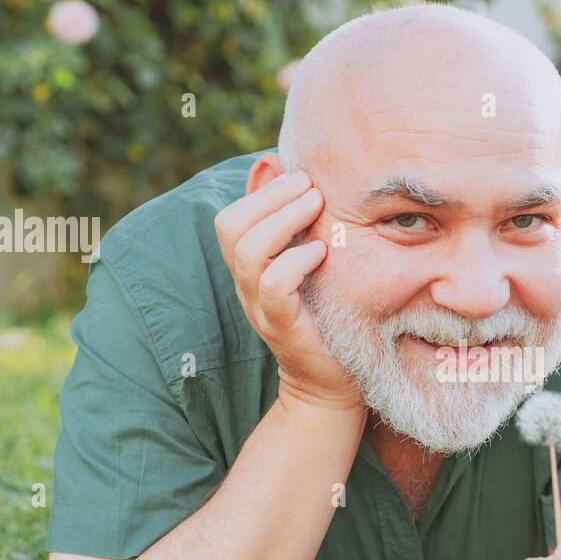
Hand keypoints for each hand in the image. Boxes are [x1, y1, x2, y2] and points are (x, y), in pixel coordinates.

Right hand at [213, 170, 360, 411]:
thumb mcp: (313, 269)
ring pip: (248, 252)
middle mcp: (247, 285)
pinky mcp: (281, 326)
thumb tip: (296, 178)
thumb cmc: (327, 319)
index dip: (261, 191)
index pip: (231, 219)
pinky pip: (273, 286)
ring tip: (317, 205)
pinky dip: (295, 262)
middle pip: (230, 227)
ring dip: (284, 220)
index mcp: (250, 269)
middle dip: (270, 196)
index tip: (300, 174)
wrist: (330, 385)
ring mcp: (260, 307)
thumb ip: (301, 231)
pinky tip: (321, 252)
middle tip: (310, 184)